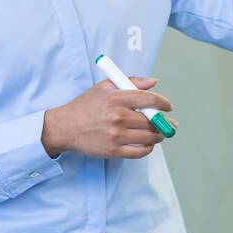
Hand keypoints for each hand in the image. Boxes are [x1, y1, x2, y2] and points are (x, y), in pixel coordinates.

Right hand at [42, 76, 176, 158]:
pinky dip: (148, 148)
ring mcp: (116, 135)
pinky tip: (147, 144)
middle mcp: (117, 117)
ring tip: (159, 134)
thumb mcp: (104, 87)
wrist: (65, 127)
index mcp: (116, 98)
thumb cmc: (85, 106)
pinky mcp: (113, 151)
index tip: (168, 106)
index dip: (164, 103)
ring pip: (149, 137)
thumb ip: (131, 81)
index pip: (150, 100)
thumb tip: (154, 82)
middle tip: (168, 123)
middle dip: (164, 122)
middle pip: (153, 121)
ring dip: (158, 136)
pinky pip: (140, 151)